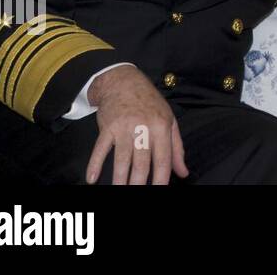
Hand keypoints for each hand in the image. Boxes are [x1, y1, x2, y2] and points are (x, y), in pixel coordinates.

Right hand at [86, 66, 187, 184]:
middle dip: (139, 183)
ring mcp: (124, 127)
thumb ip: (177, 148)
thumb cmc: (150, 103)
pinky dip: (95, 164)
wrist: (124, 81)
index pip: (163, 158)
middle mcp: (144, 128)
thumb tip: (183, 172)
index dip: (161, 178)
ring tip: (119, 191)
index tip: (158, 191)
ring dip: (120, 179)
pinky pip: (100, 148)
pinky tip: (92, 178)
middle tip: (136, 195)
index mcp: (162, 127)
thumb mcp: (169, 120)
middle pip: (142, 162)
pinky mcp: (107, 127)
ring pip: (122, 159)